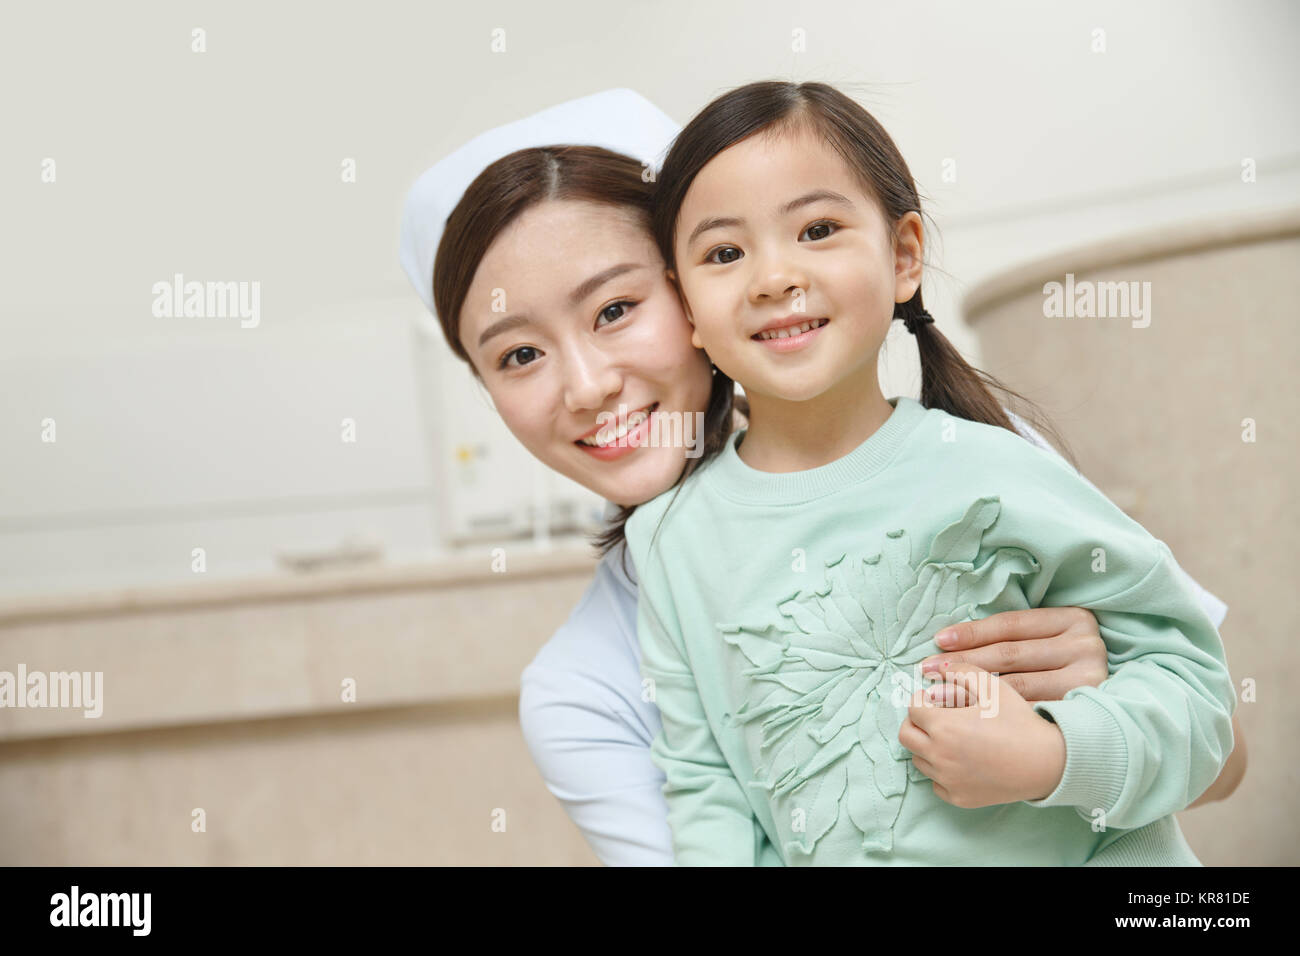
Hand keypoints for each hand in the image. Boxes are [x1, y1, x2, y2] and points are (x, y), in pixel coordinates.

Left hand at [899, 662, 1066, 807]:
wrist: (1048, 763)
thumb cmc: (1020, 722)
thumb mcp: (993, 688)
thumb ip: (962, 671)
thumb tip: (937, 666)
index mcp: (944, 727)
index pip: (912, 709)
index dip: (920, 699)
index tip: (932, 698)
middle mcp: (940, 756)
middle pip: (906, 736)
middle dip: (915, 722)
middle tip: (931, 717)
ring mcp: (948, 780)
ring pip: (919, 760)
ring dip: (926, 746)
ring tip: (948, 737)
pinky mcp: (958, 798)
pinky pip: (936, 783)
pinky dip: (941, 771)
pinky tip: (959, 760)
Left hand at [920, 607, 1106, 701]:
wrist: (1110, 711)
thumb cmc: (1064, 663)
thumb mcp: (1047, 638)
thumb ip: (1011, 637)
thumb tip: (948, 644)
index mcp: (1075, 620)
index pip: (1011, 626)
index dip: (972, 633)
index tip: (939, 641)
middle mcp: (1085, 649)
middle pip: (1010, 656)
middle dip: (964, 663)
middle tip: (928, 669)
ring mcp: (1086, 682)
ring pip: (1015, 687)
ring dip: (970, 691)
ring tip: (937, 696)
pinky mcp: (1080, 713)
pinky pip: (1026, 715)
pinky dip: (993, 717)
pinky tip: (964, 722)